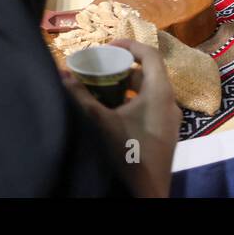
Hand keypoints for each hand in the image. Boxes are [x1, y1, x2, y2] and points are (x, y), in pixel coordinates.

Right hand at [63, 39, 180, 196]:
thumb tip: (62, 74)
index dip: (130, 44)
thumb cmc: (128, 150)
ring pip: (151, 91)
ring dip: (129, 86)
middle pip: (150, 73)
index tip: (109, 45)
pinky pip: (153, 106)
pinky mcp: (168, 132)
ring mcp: (171, 118)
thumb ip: (81, 96)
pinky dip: (135, 101)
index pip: (150, 54)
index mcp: (160, 91)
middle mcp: (170, 100)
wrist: (148, 189)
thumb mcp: (101, 121)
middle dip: (125, 67)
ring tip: (105, 89)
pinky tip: (115, 112)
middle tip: (102, 69)